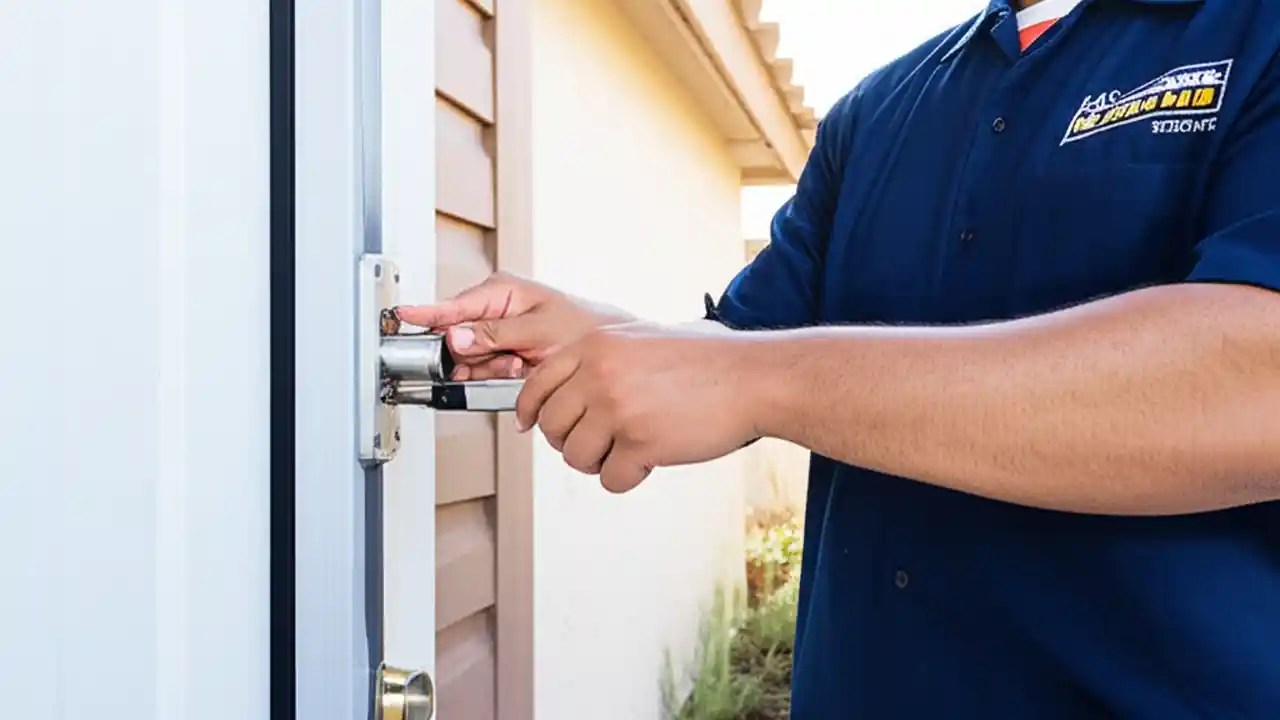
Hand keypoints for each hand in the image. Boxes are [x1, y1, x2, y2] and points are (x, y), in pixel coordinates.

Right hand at [394, 273, 633, 379]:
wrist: (605, 352)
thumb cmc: (584, 331)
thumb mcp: (540, 330)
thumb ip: (495, 335)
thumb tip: (457, 336)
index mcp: (501, 291)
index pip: (453, 305)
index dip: (428, 314)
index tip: (403, 316)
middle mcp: (494, 309)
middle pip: (456, 336)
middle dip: (473, 354)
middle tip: (502, 360)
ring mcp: (496, 333)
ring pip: (467, 357)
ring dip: (487, 368)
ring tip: (517, 365)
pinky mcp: (500, 354)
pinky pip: (480, 370)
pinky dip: (494, 376)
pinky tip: (515, 372)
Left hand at [516, 322, 762, 492]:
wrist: (753, 377)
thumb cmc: (707, 359)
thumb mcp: (641, 339)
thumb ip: (601, 360)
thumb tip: (565, 390)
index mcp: (595, 346)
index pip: (536, 384)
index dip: (529, 411)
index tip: (528, 425)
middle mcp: (599, 375)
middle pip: (551, 426)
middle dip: (569, 442)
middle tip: (598, 444)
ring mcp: (618, 409)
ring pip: (575, 457)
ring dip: (599, 462)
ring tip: (628, 451)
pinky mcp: (641, 443)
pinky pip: (610, 479)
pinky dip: (627, 477)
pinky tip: (651, 460)